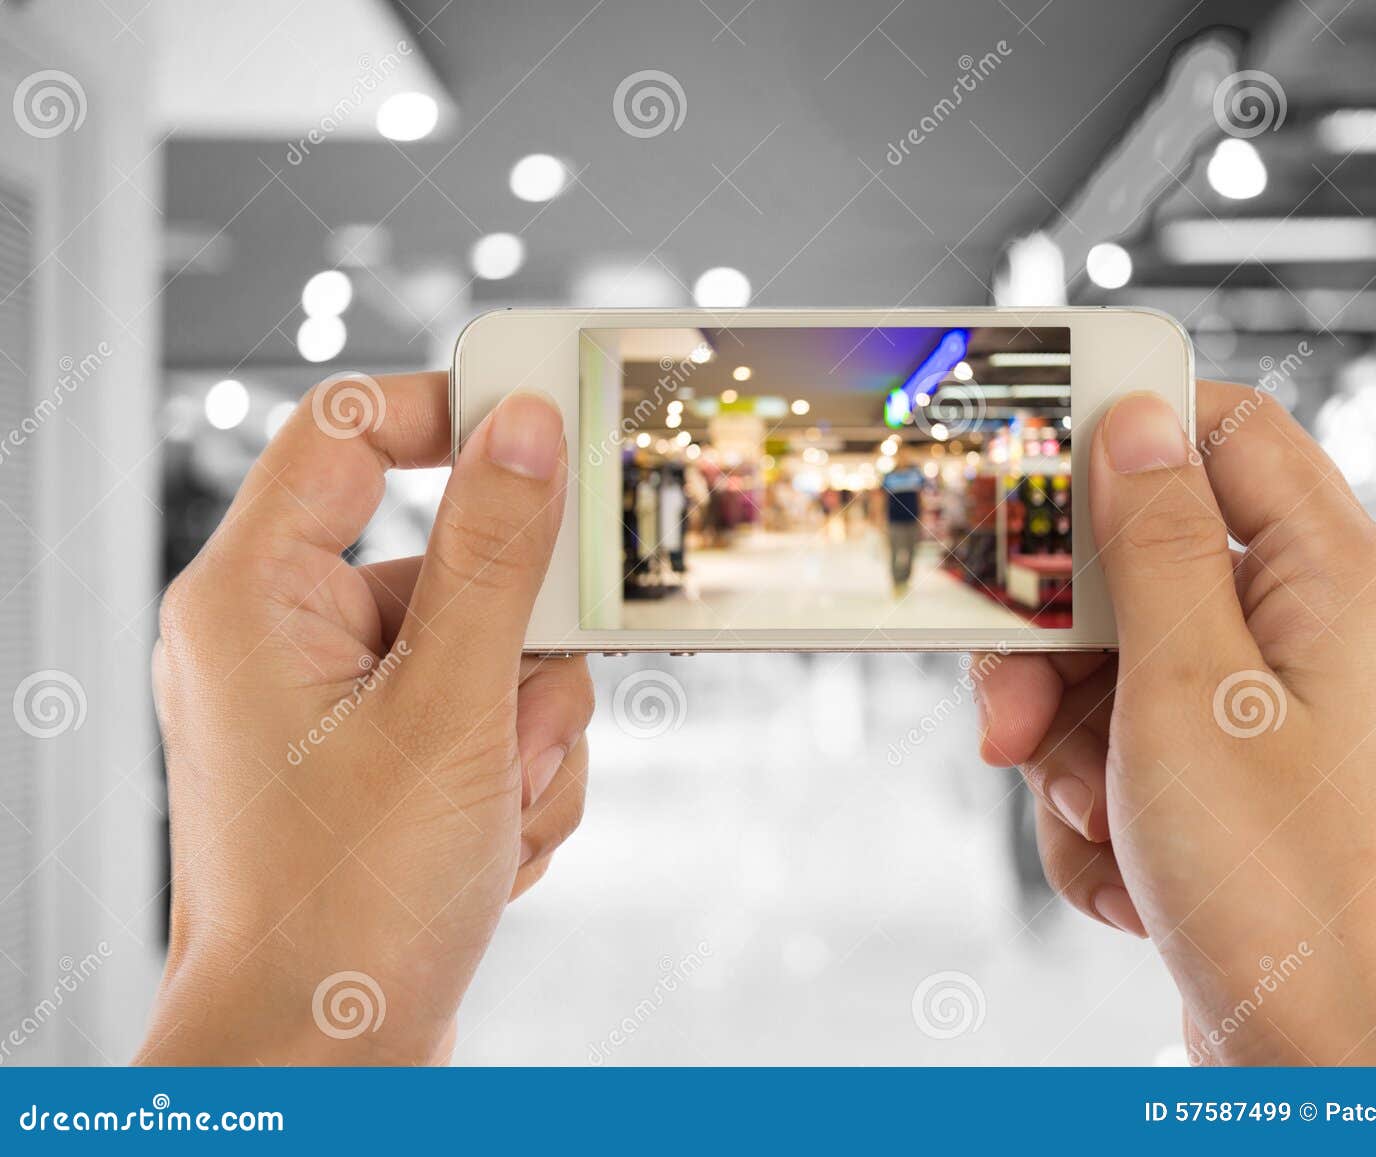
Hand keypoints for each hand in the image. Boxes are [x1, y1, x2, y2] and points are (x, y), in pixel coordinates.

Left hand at [136, 373, 591, 1064]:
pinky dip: (517, 777)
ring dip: (527, 733)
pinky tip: (488, 846)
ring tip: (489, 814)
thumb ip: (498, 555)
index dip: (454, 415)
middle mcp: (287, 639)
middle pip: (453, 558)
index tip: (551, 432)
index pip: (350, 431)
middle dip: (519, 651)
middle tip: (516, 718)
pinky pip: (491, 717)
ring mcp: (338, 707)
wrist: (323, 1062)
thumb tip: (530, 430)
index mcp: (257, 597)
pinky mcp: (384, 762)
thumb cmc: (347, 905)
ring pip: (494, 649)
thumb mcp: (449, 709)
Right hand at [975, 381, 1375, 1065]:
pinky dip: (1101, 807)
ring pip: (1117, 668)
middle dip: (1059, 649)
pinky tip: (1126, 870)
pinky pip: (1129, 749)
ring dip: (1071, 745)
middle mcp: (1314, 636)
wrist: (1319, 1064)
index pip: (1226, 435)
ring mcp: (1276, 715)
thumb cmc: (1283, 889)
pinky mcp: (1237, 784)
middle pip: (1142, 568)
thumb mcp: (1189, 688)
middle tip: (1013, 708)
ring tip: (1097, 815)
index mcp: (1333, 581)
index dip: (1122, 438)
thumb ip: (1153, 542)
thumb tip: (1135, 424)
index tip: (1028, 469)